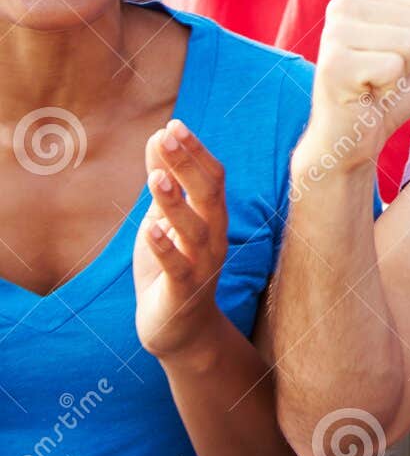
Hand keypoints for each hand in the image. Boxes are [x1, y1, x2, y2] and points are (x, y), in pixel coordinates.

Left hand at [134, 119, 229, 361]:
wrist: (179, 330)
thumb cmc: (171, 268)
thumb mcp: (161, 219)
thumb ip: (164, 180)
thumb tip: (158, 136)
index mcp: (212, 218)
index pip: (212, 176)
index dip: (195, 151)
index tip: (174, 125)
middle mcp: (214, 237)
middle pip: (209, 195)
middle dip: (189, 164)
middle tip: (168, 135)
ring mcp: (202, 265)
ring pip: (195, 229)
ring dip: (176, 203)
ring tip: (157, 177)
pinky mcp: (183, 291)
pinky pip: (178, 267)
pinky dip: (165, 247)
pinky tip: (149, 229)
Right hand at [299, 0, 409, 174]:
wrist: (353, 137)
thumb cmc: (388, 93)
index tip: (399, 58)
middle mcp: (344, 4)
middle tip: (387, 76)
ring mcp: (334, 32)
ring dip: (404, 74)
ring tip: (377, 83)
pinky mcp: (334, 63)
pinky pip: (393, 67)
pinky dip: (391, 89)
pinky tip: (369, 94)